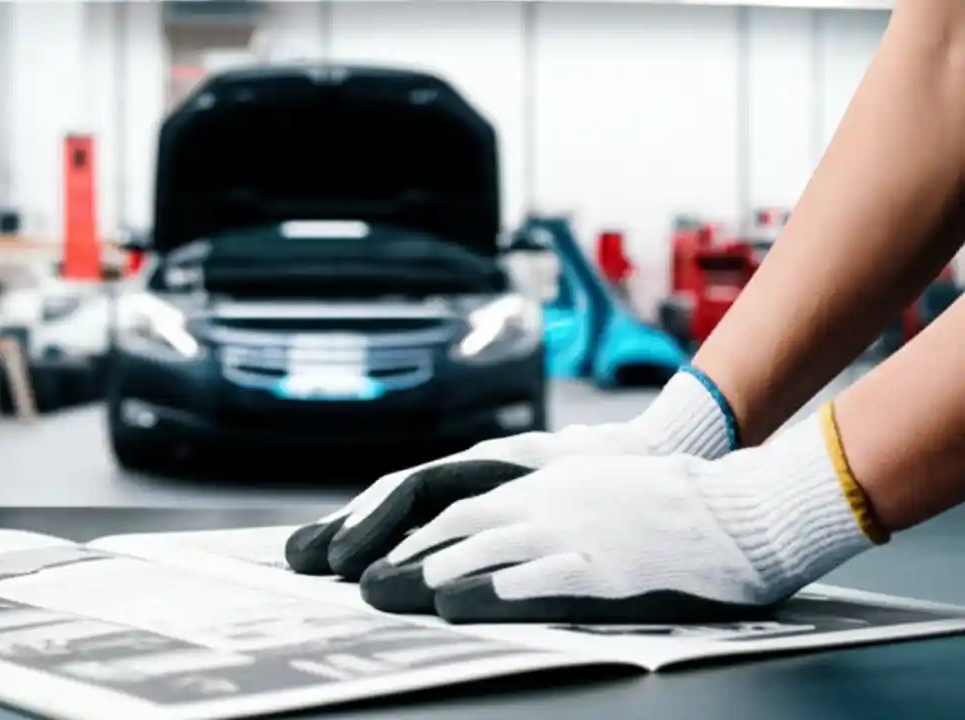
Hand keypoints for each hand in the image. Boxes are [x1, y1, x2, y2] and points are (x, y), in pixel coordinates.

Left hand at [284, 369, 736, 579]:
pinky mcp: (606, 570)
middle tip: (351, 579)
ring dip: (424, 572)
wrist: (741, 512)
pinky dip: (490, 590)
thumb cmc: (671, 507)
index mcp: (544, 485)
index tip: (361, 550)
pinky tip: (454, 604)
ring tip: (380, 594)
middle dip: (396, 551)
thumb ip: (543, 508)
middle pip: (452, 525)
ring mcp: (574, 534)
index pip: (454, 503)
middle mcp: (546, 503)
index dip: (403, 527)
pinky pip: (537, 579)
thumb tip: (494, 540)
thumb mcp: (594, 493)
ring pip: (481, 549)